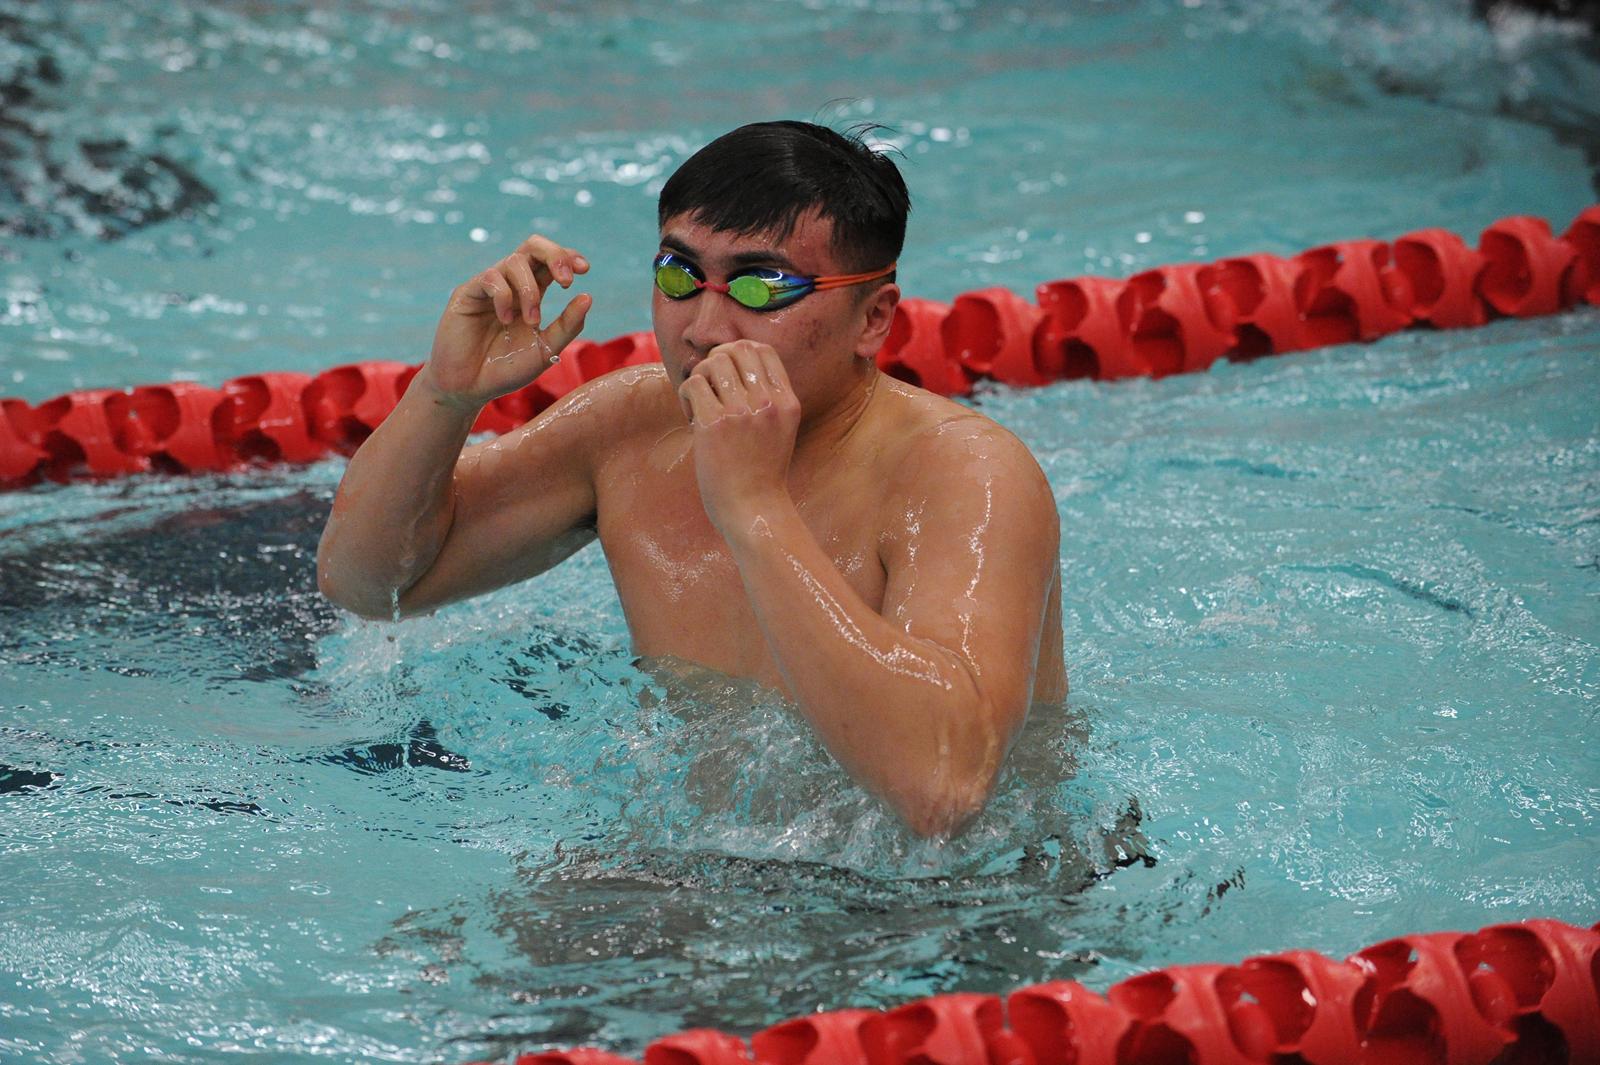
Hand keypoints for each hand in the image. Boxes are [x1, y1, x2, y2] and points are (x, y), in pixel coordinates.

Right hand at [421, 234, 591, 409]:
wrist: (469, 387)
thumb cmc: (507, 369)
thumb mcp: (546, 350)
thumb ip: (567, 325)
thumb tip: (588, 297)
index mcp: (532, 293)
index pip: (551, 262)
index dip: (567, 257)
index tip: (584, 269)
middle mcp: (511, 285)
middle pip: (533, 246)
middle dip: (554, 255)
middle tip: (566, 280)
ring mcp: (489, 287)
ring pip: (515, 261)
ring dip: (530, 291)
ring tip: (532, 321)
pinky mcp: (468, 292)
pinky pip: (491, 278)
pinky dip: (505, 297)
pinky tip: (505, 320)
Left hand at [678, 341, 801, 531]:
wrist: (754, 510)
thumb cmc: (761, 474)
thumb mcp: (780, 431)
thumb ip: (768, 400)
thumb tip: (734, 364)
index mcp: (787, 402)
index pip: (764, 350)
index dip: (739, 352)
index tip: (727, 373)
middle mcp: (768, 403)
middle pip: (737, 349)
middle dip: (717, 361)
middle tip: (709, 387)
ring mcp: (742, 413)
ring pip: (713, 363)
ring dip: (700, 377)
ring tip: (700, 403)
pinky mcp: (715, 425)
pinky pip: (693, 385)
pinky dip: (686, 395)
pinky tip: (692, 418)